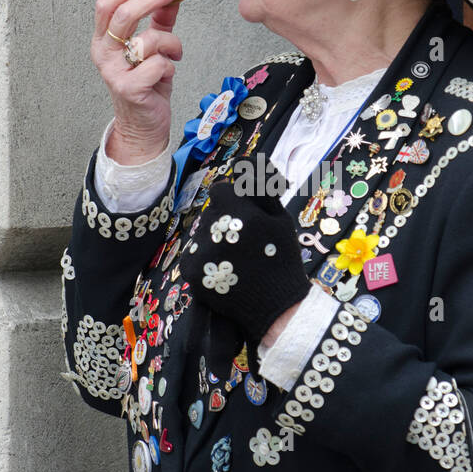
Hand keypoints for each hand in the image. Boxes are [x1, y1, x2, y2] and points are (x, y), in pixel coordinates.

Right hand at [91, 0, 184, 160]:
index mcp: (103, 40)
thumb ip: (160, 20)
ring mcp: (114, 72)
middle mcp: (103, 54)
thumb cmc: (147, 84)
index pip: (107, 4)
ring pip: (147, 40)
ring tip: (175, 53)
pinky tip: (168, 73)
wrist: (144, 124)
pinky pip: (158, 65)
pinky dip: (170, 66)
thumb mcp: (153, 47)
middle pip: (123, 15)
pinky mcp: (130, 89)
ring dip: (170, 42)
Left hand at [186, 169, 310, 374]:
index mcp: (237, 213)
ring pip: (200, 232)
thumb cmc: (282, 258)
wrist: (275, 307)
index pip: (221, 190)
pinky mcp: (190, 271)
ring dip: (213, 239)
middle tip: (243, 242)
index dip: (234, 201)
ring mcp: (198, 252)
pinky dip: (204, 258)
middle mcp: (214, 230)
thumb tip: (244, 164)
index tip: (245, 217)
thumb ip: (261, 189)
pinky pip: (192, 253)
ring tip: (235, 258)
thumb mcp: (280, 218)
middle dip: (224, 222)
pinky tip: (224, 268)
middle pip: (210, 212)